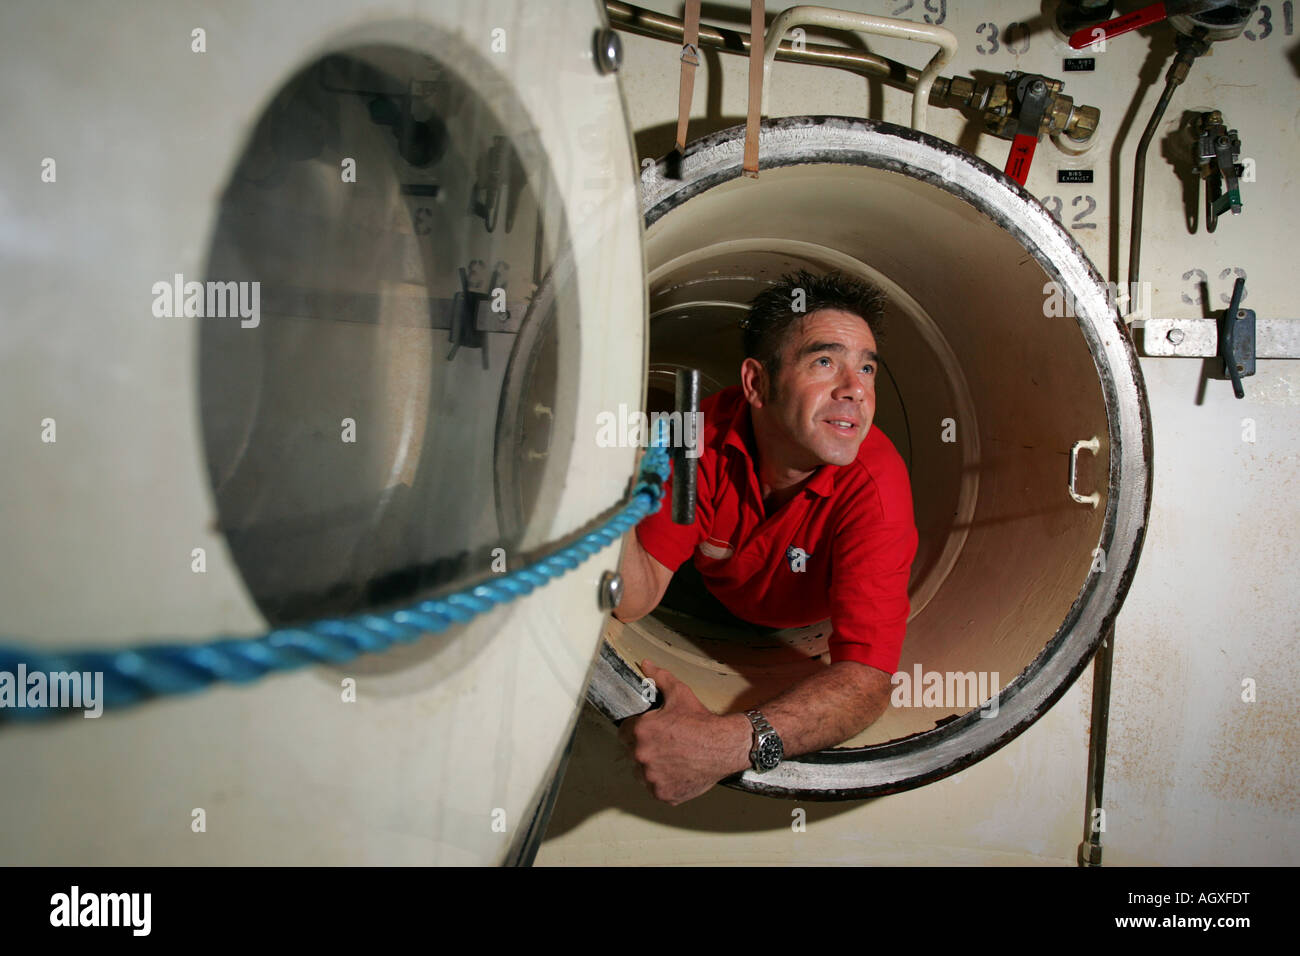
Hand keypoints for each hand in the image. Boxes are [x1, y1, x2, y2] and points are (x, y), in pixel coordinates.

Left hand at [618, 659, 750, 805]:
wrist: (724, 745)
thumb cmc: (702, 722)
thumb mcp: (679, 694)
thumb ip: (659, 679)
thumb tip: (646, 664)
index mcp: (640, 731)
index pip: (624, 733)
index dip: (638, 731)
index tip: (651, 732)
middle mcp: (641, 756)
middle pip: (633, 753)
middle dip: (646, 748)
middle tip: (666, 744)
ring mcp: (652, 777)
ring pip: (642, 773)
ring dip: (652, 767)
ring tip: (672, 758)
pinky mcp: (663, 793)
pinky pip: (656, 789)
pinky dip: (664, 783)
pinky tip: (677, 771)